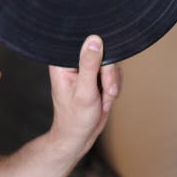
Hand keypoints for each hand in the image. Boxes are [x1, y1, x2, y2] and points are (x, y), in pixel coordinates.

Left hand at [47, 35, 121, 158]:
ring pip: (111, 65)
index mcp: (62, 61)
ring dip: (111, 84)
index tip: (101, 75)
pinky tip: (103, 99)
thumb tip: (94, 40)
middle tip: (104, 92)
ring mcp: (86, 69)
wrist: (79, 136)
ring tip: (101, 99)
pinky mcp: (96, 76)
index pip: (86, 44)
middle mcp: (73, 62)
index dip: (100, 56)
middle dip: (109, 76)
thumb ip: (90, 65)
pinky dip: (113, 89)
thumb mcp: (85, 91)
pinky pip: (114, 74)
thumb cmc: (75, 118)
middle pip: (103, 53)